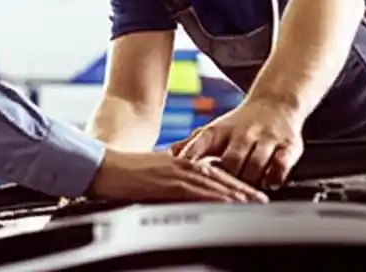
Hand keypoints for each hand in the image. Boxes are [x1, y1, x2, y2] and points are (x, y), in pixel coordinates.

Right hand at [86, 149, 266, 202]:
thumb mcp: (154, 172)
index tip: (252, 193)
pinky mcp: (168, 182)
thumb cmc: (125, 172)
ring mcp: (176, 172)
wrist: (103, 167)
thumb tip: (185, 190)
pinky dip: (213, 197)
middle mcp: (182, 163)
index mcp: (181, 161)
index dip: (235, 183)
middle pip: (220, 176)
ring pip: (213, 182)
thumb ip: (172, 177)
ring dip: (235, 193)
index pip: (215, 172)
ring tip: (253, 204)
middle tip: (263, 200)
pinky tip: (225, 204)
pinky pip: (196, 191)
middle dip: (243, 189)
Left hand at [171, 99, 304, 188]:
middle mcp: (243, 132)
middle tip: (220, 195)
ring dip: (248, 182)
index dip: (191, 158)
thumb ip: (191, 145)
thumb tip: (166, 155)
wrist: (276, 103)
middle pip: (231, 161)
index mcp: (219, 130)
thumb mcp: (213, 131)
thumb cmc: (240, 124)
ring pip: (255, 165)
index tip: (183, 174)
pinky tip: (266, 184)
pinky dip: (272, 179)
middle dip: (225, 180)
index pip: (201, 142)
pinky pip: (280, 167)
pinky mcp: (288, 146)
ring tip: (243, 194)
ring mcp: (266, 138)